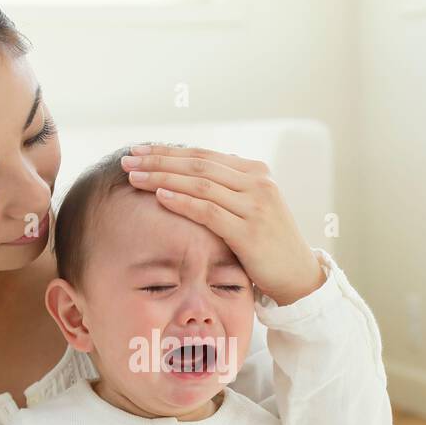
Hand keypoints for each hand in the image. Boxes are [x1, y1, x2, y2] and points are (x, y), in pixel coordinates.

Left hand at [120, 144, 325, 304]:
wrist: (297, 275)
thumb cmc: (267, 244)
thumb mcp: (250, 208)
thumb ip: (228, 188)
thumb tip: (195, 170)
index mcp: (255, 172)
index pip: (203, 155)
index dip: (168, 151)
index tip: (139, 149)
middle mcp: (257, 183)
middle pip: (198, 165)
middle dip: (158, 159)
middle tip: (128, 157)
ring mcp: (255, 205)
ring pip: (200, 184)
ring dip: (163, 177)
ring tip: (134, 176)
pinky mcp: (250, 231)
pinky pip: (209, 211)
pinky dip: (182, 201)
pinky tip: (159, 196)